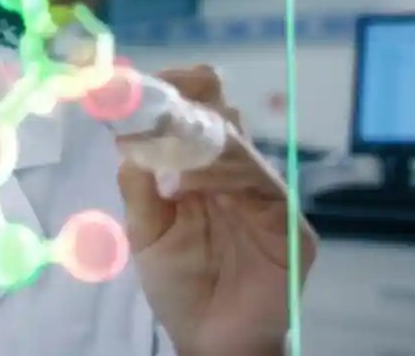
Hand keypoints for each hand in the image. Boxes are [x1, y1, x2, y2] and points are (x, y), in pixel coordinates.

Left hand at [116, 66, 317, 355]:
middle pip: (223, 113)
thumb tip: (125, 138)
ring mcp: (264, 195)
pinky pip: (263, 186)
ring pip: (240, 145)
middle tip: (158, 102)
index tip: (146, 84)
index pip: (197, 109)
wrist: (211, 338)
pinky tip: (197, 179)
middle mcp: (235, 172)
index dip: (176, 88)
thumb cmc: (180, 283)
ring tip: (170, 146)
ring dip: (202, 141)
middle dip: (189, 101)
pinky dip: (228, 174)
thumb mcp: (145, 231)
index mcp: (201, 167)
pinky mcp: (288, 225)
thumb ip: (138, 186)